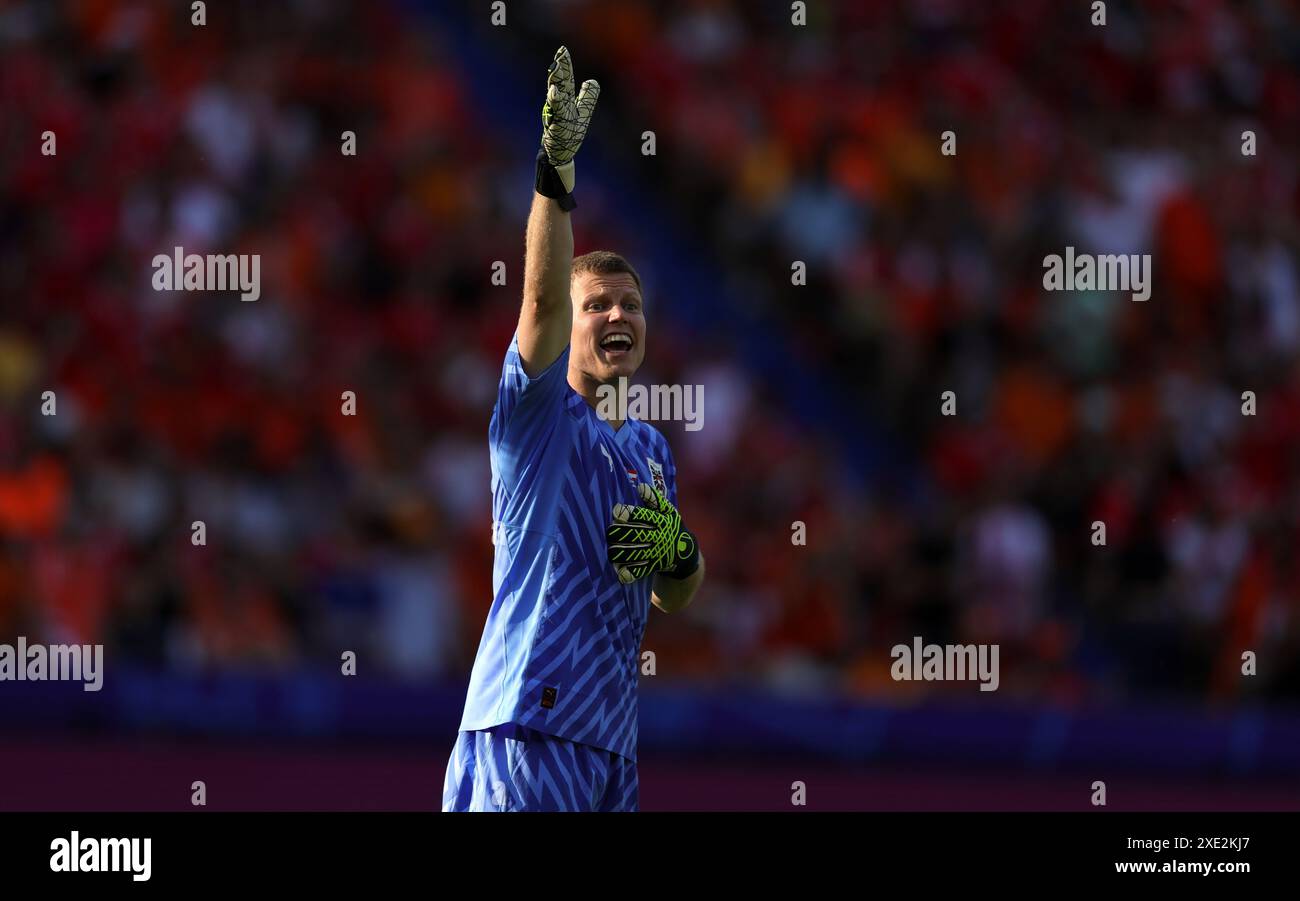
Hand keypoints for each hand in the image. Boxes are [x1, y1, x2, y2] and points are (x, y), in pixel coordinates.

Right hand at [537, 46, 599, 202]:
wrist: (559, 153)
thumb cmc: (569, 133)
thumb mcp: (582, 112)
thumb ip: (587, 97)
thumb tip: (592, 82)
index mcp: (567, 99)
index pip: (566, 78)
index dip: (565, 65)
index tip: (562, 50)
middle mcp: (560, 104)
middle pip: (561, 82)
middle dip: (561, 67)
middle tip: (560, 51)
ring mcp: (559, 114)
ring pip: (557, 94)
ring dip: (557, 80)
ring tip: (556, 67)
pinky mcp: (558, 124)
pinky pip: (557, 111)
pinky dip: (555, 101)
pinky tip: (554, 92)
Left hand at [606, 483, 699, 584]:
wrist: (684, 553)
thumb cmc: (670, 527)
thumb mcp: (668, 512)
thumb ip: (654, 499)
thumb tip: (641, 486)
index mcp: (662, 521)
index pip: (643, 516)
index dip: (629, 514)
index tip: (616, 512)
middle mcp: (659, 537)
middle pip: (635, 535)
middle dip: (618, 534)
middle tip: (609, 533)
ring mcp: (657, 553)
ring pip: (634, 554)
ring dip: (619, 553)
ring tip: (611, 550)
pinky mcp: (654, 567)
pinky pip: (639, 571)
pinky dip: (628, 572)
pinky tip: (620, 572)